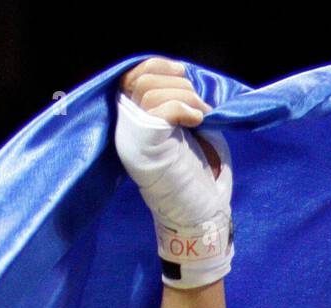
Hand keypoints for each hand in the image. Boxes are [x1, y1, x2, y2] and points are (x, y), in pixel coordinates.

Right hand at [115, 57, 233, 288]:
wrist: (201, 218)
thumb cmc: (201, 182)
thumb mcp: (193, 135)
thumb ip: (183, 108)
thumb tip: (186, 83)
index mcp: (138, 124)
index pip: (132, 77)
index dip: (156, 66)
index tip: (184, 73)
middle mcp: (129, 128)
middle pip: (141, 79)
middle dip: (177, 84)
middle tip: (200, 108)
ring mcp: (134, 138)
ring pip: (150, 90)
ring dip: (185, 96)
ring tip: (201, 118)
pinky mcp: (146, 146)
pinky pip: (161, 108)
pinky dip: (185, 107)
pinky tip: (198, 121)